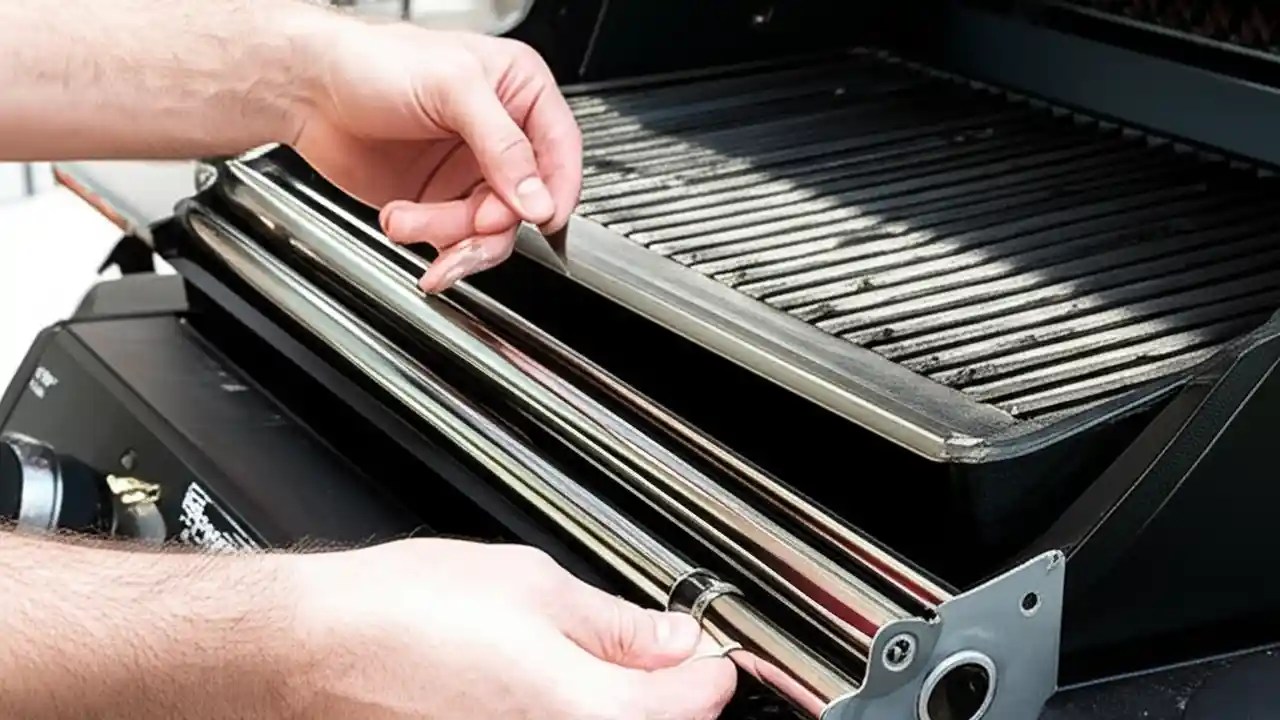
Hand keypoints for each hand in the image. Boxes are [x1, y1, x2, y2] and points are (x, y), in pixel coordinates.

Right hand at [289, 538, 737, 719]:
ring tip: (572, 664)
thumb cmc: (393, 617)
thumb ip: (615, 623)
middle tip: (646, 651)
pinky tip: (532, 690)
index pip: (697, 702)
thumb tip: (670, 638)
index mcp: (586, 711)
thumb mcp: (527, 586)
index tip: (700, 648)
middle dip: (662, 692)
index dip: (706, 665)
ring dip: (611, 708)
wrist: (304, 655)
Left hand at [292, 20, 581, 292]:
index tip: (541, 219)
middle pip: (524, 203)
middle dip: (488, 222)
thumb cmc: (372, 60)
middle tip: (466, 226)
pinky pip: (455, 239)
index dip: (554, 192)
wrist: (306, 88)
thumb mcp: (452, 88)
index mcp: (520, 94)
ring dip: (449, 235)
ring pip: (489, 230)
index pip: (560, 153)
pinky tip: (404, 225)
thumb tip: (537, 198)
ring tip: (408, 221)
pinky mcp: (439, 202)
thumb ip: (502, 146)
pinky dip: (432, 244)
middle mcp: (501, 137)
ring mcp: (470, 173)